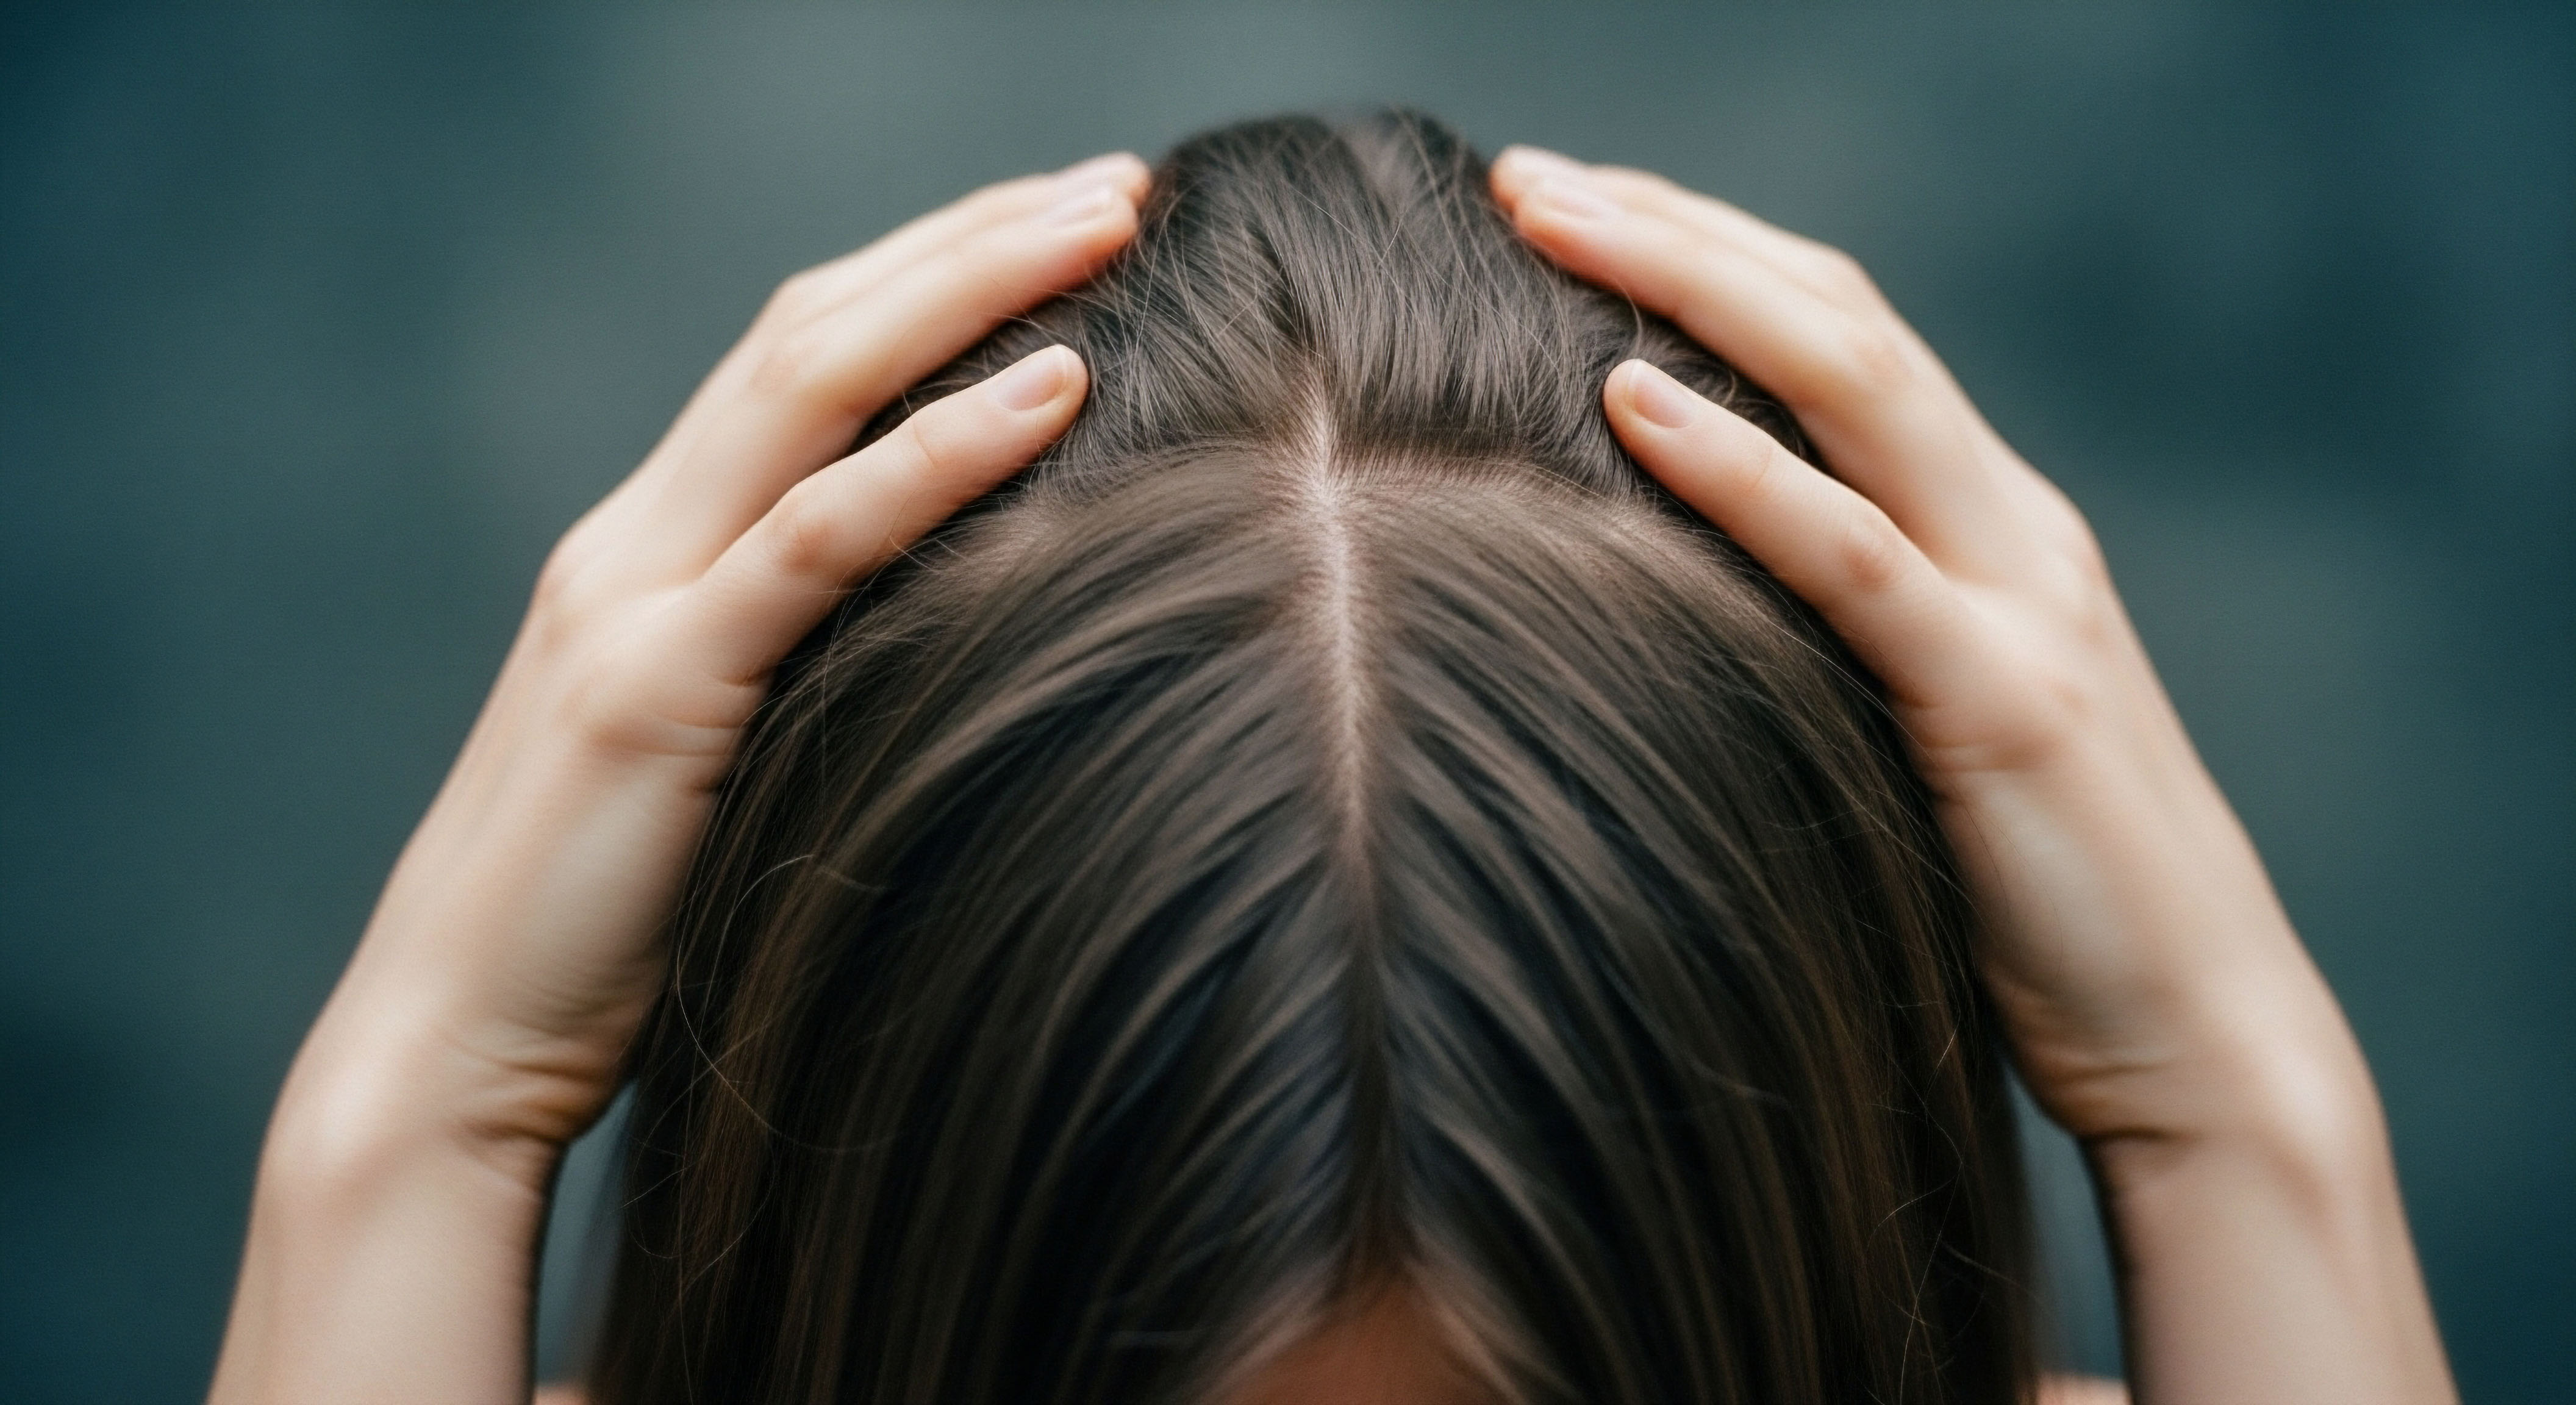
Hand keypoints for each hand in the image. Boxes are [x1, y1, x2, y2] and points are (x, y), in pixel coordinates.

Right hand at [212, 153, 1144, 1404]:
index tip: (1064, 227)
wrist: (452, 1048)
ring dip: (969, 288)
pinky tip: (1051, 390)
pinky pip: (815, 539)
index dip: (931, 270)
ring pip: (809, 385)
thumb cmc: (606, 927)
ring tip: (1111, 225)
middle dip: (968, 237)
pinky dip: (937, 454)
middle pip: (811, 327)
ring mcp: (636, 602)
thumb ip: (801, 671)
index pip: (798, 354)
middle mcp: (634, 542)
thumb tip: (959, 642)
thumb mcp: (721, 758)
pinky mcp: (658, 690)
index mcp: (651, 550)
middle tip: (1118, 181)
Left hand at [1491, 146, 2452, 1403]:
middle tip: (1526, 173)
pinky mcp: (2000, 704)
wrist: (2200, 1029)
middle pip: (1841, 317)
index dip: (1712, 252)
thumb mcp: (1925, 722)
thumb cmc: (2040, 895)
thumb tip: (1674, 601)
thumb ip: (1840, 638)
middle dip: (1679, 228)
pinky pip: (1853, 557)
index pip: (1845, 334)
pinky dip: (1739, 470)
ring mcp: (2018, 604)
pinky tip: (1629, 403)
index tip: (1579, 207)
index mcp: (1992, 526)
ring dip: (1691, 285)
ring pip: (1854, 385)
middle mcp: (2013, 529)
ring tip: (1548, 220)